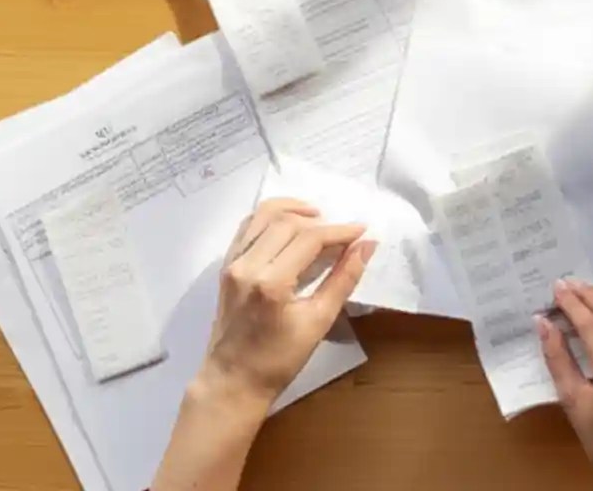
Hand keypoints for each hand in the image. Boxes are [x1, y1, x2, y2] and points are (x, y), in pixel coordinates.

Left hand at [195, 198, 374, 408]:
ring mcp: (232, 264)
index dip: (339, 231)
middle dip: (320, 221)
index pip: (309, 239)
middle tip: (343, 232)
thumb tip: (366, 246)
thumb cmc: (279, 360)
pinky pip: (247, 228)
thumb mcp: (318, 322)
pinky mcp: (225, 267)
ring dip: (292, 210)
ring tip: (317, 216)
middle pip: (287, 222)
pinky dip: (269, 218)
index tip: (361, 230)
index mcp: (271, 282)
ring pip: (262, 217)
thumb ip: (343, 280)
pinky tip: (288, 225)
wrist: (233, 381)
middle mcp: (247, 265)